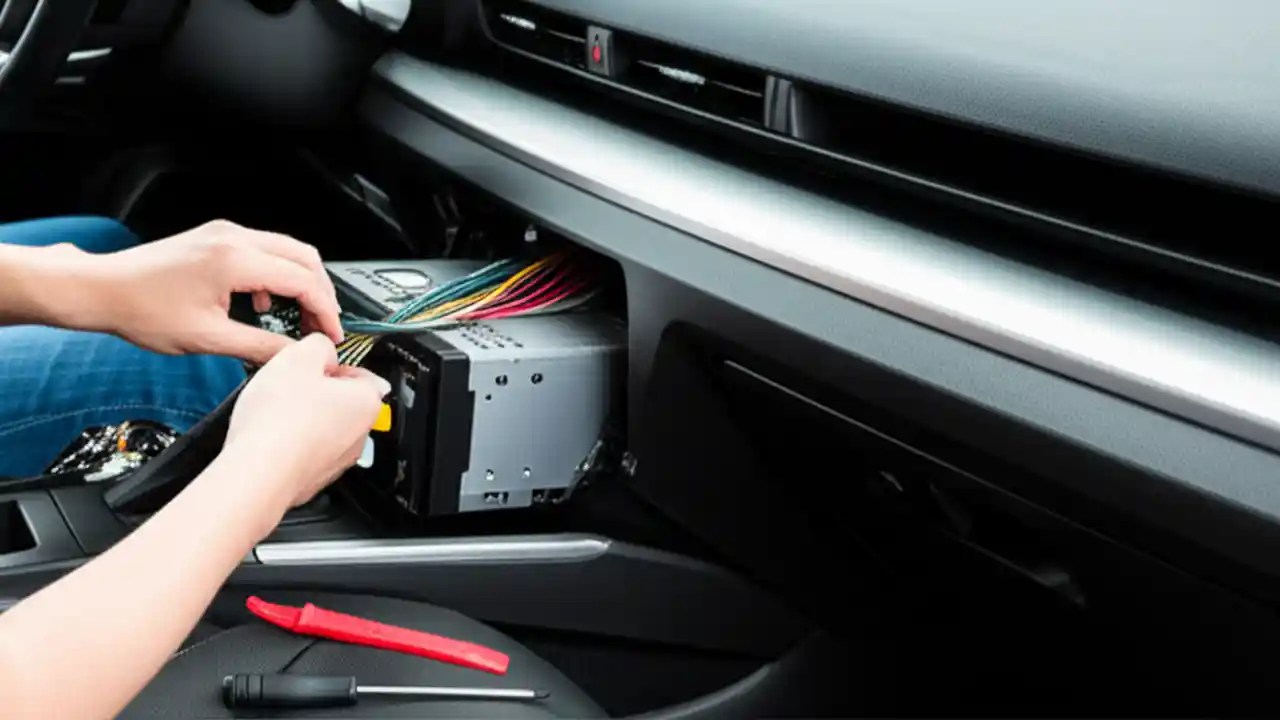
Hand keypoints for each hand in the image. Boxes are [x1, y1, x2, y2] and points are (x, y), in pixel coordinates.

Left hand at [80, 220, 343, 364]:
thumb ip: (260, 347)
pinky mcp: (217, 239)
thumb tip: (294, 357)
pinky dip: (278, 276)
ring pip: (287, 251)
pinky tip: (266, 304)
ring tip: (302, 317)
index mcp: (235, 260)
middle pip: (304, 258)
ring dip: (301, 283)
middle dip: (322, 293)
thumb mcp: (207, 338)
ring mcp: (225, 234)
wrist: (101, 289)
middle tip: (325, 326)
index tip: (332, 335)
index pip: (302, 280)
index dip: (325, 310)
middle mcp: (234, 238)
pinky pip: (264, 251)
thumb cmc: (141, 309)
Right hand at [222, 334, 388, 519]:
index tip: (312, 366)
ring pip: (323, 426)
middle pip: (341, 401)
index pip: (361, 373)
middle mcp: (360, 434)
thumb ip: (319, 345)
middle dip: (316, 391)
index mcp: (366, 402)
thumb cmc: (279, 422)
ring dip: (302, 417)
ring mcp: (338, 460)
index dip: (331, 365)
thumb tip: (324, 350)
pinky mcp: (315, 477)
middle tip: (289, 387)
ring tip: (275, 413)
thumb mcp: (298, 357)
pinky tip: (270, 436)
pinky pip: (306, 450)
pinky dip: (291, 442)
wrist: (257, 473)